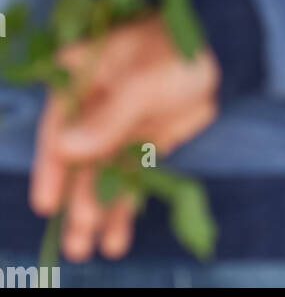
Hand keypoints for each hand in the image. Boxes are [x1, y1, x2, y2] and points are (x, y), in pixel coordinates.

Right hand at [30, 14, 219, 261]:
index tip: (48, 202)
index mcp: (81, 76)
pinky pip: (127, 177)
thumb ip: (108, 118)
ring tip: (89, 246)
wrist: (224, 49)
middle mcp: (92, 103)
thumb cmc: (177, 50)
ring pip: (101, 173)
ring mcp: (116, 125)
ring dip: (95, 208)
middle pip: (77, 157)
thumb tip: (67, 148)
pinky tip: (116, 235)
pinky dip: (122, 204)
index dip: (51, 166)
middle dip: (76, 196)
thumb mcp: (142, 82)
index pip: (57, 124)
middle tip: (78, 234)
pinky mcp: (142, 141)